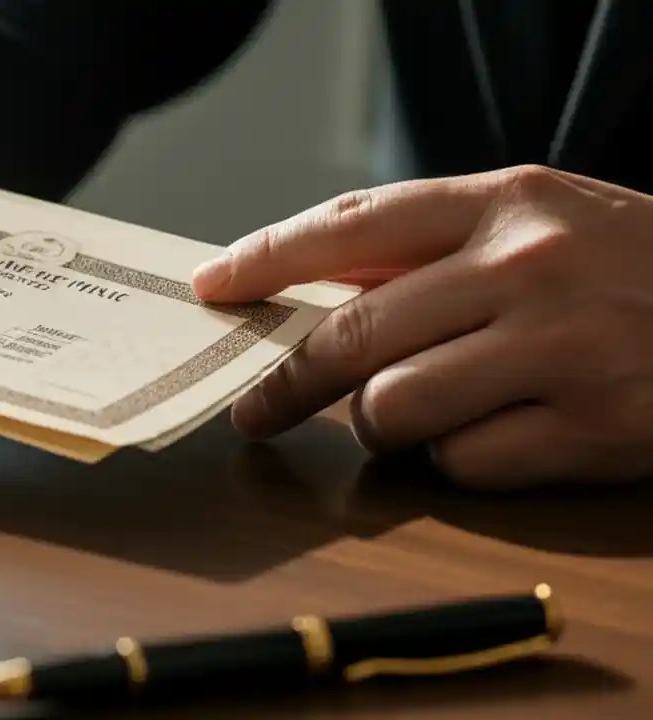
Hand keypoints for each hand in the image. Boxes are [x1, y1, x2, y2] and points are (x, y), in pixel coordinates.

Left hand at [191, 165, 652, 487]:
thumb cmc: (629, 268)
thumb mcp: (540, 223)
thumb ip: (431, 249)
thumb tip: (305, 291)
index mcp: (507, 201)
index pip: (352, 225)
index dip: (267, 259)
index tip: (212, 287)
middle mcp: (529, 267)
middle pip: (351, 335)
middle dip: (284, 383)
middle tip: (253, 410)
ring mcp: (562, 349)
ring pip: (392, 409)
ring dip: (385, 425)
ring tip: (426, 412)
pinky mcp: (592, 428)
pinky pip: (462, 463)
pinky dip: (460, 460)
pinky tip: (502, 434)